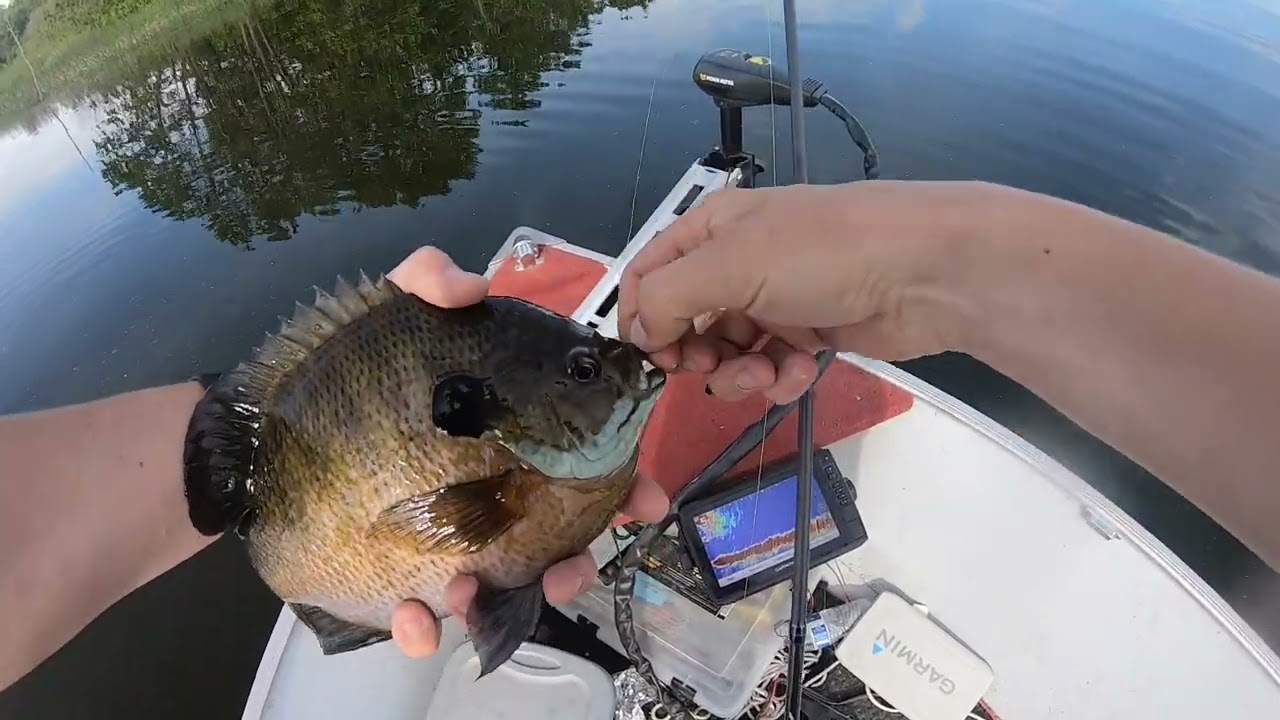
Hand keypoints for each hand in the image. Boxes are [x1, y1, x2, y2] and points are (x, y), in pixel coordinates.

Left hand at [382, 247, 671, 657]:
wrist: (271, 429)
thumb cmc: (348, 371)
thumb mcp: (390, 312)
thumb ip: (427, 280)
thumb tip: (470, 286)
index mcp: (506, 438)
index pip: (581, 463)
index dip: (623, 483)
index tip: (644, 500)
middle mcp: (487, 495)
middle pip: (554, 538)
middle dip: (575, 563)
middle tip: (569, 569)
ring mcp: (444, 541)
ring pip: (498, 587)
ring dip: (503, 600)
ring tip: (470, 592)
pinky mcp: (396, 576)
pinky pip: (420, 617)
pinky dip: (423, 628)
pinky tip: (413, 618)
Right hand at [617, 180, 977, 403]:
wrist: (927, 272)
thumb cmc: (822, 254)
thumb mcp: (730, 264)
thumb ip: (666, 298)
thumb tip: (639, 335)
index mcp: (709, 229)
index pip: (645, 276)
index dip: (639, 320)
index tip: (653, 359)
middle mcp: (736, 261)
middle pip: (684, 322)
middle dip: (694, 354)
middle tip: (713, 368)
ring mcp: (775, 299)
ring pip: (727, 353)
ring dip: (740, 374)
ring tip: (770, 373)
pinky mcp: (810, 332)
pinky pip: (772, 367)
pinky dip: (780, 378)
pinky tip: (804, 371)